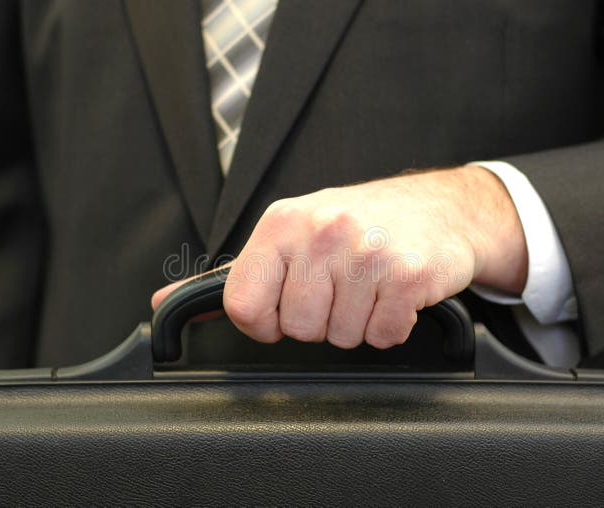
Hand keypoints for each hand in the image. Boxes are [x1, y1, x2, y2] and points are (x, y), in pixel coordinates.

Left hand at [152, 166, 526, 348]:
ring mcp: (367, 251)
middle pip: (296, 327)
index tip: (283, 310)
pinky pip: (383, 335)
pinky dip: (390, 326)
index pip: (243, 303)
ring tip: (369, 287)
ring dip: (357, 323)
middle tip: (341, 288)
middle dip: (319, 321)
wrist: (438, 209)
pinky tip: (393, 294)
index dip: (263, 321)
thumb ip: (230, 276)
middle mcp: (322, 231)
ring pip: (341, 337)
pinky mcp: (408, 273)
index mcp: (282, 223)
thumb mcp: (289, 236)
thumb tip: (165, 303)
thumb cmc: (358, 223)